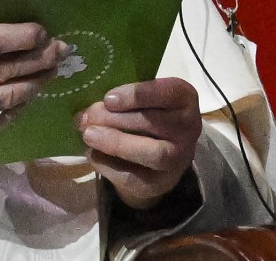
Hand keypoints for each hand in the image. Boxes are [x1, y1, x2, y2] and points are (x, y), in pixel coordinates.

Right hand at [0, 20, 66, 158]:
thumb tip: (5, 31)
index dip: (25, 35)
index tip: (43, 31)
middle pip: (8, 67)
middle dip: (41, 57)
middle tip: (60, 49)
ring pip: (10, 95)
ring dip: (36, 82)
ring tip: (51, 71)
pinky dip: (17, 108)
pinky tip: (28, 96)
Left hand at [77, 77, 201, 210]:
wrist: (160, 160)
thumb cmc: (147, 116)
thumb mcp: (142, 100)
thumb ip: (121, 99)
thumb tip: (87, 110)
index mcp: (184, 99)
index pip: (167, 92)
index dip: (137, 95)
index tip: (108, 99)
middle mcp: (188, 128)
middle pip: (154, 122)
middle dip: (115, 119)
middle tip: (88, 116)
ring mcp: (178, 158)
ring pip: (151, 152)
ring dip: (116, 143)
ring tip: (88, 135)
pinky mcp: (160, 183)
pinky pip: (134, 175)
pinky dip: (108, 164)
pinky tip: (92, 153)